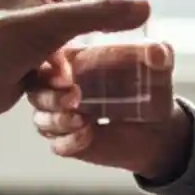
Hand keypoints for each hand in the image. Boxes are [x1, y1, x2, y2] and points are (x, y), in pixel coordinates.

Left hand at [0, 0, 149, 128]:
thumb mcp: (55, 23)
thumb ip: (100, 14)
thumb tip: (145, 6)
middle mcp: (28, 11)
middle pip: (77, 18)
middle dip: (90, 40)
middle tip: (112, 47)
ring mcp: (26, 42)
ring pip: (68, 53)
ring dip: (70, 71)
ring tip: (64, 84)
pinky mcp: (24, 69)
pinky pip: (54, 76)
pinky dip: (56, 87)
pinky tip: (54, 94)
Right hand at [26, 42, 193, 181]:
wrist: (158, 130)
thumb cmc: (151, 88)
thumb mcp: (159, 68)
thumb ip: (159, 54)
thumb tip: (158, 51)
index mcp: (76, 61)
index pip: (48, 57)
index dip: (51, 63)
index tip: (66, 71)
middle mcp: (63, 87)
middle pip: (36, 89)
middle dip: (49, 95)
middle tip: (74, 96)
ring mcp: (64, 115)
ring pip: (41, 118)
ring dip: (57, 119)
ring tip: (82, 120)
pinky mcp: (69, 140)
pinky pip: (56, 144)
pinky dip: (68, 141)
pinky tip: (87, 136)